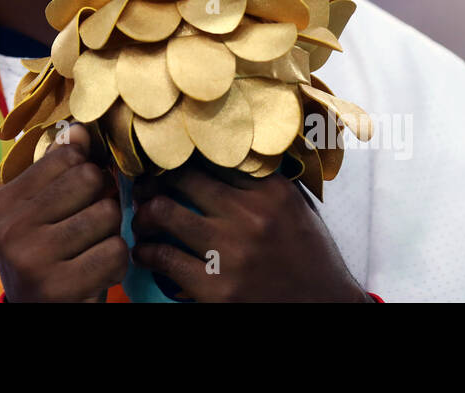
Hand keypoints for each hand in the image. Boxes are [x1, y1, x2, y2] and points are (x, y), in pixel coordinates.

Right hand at [0, 123, 128, 301]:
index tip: (81, 197)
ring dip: (111, 232)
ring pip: (106, 213)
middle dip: (102, 200)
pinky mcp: (57, 287)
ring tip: (93, 249)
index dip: (87, 172)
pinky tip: (99, 272)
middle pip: (89, 179)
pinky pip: (115, 251)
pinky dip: (117, 262)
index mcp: (2, 203)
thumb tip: (80, 130)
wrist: (38, 317)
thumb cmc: (48, 261)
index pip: (65, 157)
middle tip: (93, 224)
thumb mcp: (43, 215)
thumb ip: (58, 172)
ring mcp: (31, 258)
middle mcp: (10, 228)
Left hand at [130, 159, 369, 301]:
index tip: (165, 163)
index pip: (212, 158)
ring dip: (143, 216)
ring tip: (140, 222)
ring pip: (162, 212)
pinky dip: (146, 252)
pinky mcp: (216, 288)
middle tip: (144, 188)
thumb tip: (220, 158)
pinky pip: (163, 257)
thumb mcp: (296, 208)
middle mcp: (250, 215)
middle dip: (153, 181)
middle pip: (181, 178)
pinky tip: (144, 253)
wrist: (324, 308)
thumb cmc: (310, 258)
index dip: (181, 158)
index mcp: (271, 191)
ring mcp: (231, 252)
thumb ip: (262, 181)